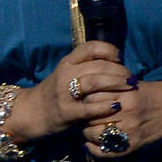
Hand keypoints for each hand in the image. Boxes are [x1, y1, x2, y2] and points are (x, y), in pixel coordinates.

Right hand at [8, 42, 161, 153]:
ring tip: (129, 88)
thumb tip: (115, 63)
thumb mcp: (66, 74)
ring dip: (116, 84)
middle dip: (119, 71)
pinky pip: (89, 107)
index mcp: (67, 62)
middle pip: (98, 66)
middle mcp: (65, 74)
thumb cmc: (55, 94)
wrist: (30, 113)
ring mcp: (65, 93)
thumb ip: (86, 68)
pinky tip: (116, 106)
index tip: (119, 58)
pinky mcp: (66, 112)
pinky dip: (105, 106)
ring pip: (95, 82)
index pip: (90, 47)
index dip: (109, 50)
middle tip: (131, 78)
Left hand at [81, 75, 161, 158]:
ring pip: (94, 134)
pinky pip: (105, 151)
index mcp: (126, 95)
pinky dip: (93, 149)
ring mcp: (129, 132)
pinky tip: (89, 144)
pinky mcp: (133, 145)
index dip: (86, 99)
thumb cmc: (156, 93)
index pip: (92, 98)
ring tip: (88, 128)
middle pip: (91, 116)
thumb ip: (112, 90)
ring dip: (87, 132)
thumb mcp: (134, 86)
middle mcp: (126, 114)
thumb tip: (88, 96)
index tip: (85, 99)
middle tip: (83, 115)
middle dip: (84, 116)